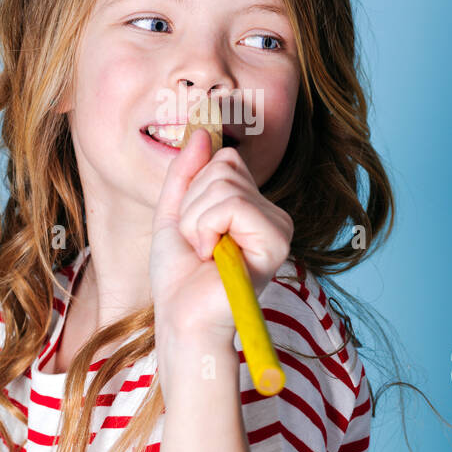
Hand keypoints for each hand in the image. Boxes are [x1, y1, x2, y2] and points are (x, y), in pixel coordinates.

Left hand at [149, 127, 293, 355]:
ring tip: (204, 253)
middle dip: (192, 206)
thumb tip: (202, 132)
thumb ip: (187, 172)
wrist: (181, 319)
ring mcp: (278, 227)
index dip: (193, 190)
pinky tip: (213, 258)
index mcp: (253, 206)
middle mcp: (273, 213)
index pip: (224, 160)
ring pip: (224, 185)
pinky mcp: (276, 242)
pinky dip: (206, 229)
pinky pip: (232, 205)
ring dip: (195, 222)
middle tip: (198, 244)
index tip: (193, 229)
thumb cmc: (179, 276)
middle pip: (224, 167)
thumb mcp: (173, 213)